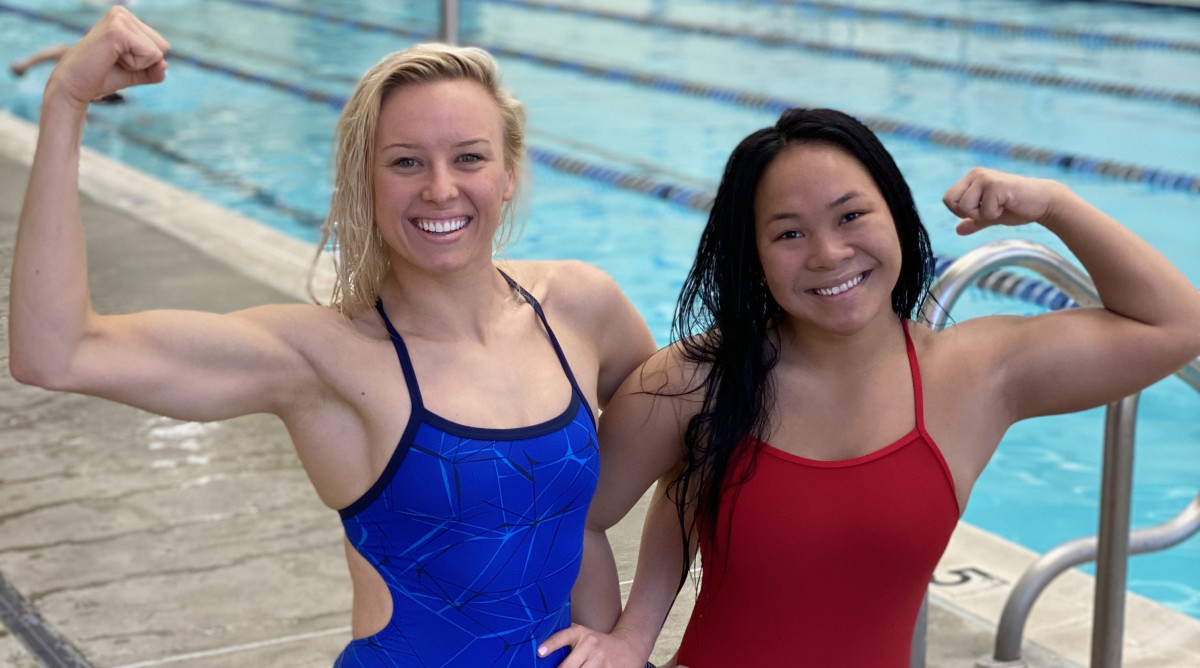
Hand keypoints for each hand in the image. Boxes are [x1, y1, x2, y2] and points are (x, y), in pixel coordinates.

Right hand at [46, 7, 168, 108]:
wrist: (75, 86)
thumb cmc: (102, 77)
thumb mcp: (136, 73)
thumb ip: (155, 70)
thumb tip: (165, 64)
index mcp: (126, 18)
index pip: (162, 45)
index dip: (145, 62)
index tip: (119, 61)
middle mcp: (122, 13)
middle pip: (162, 47)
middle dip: (143, 63)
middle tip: (114, 62)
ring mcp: (119, 18)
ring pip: (157, 51)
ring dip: (137, 64)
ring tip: (111, 60)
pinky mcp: (117, 30)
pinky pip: (150, 54)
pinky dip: (134, 65)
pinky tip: (111, 59)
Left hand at [538, 624, 647, 667]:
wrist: (629, 646)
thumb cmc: (597, 643)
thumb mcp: (583, 635)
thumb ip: (564, 640)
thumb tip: (540, 654)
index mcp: (581, 634)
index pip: (563, 637)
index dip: (551, 645)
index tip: (540, 653)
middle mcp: (591, 645)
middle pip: (569, 667)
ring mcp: (602, 660)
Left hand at [942, 167, 1067, 235]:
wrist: (1044, 203)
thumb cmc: (1018, 207)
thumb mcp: (991, 215)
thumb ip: (975, 221)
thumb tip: (958, 230)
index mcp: (972, 178)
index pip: (948, 199)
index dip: (960, 211)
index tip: (981, 210)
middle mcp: (976, 174)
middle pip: (950, 201)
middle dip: (969, 213)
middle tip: (990, 208)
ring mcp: (985, 178)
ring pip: (964, 207)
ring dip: (983, 214)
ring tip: (1000, 206)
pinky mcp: (995, 185)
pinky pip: (983, 210)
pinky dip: (995, 214)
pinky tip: (1008, 204)